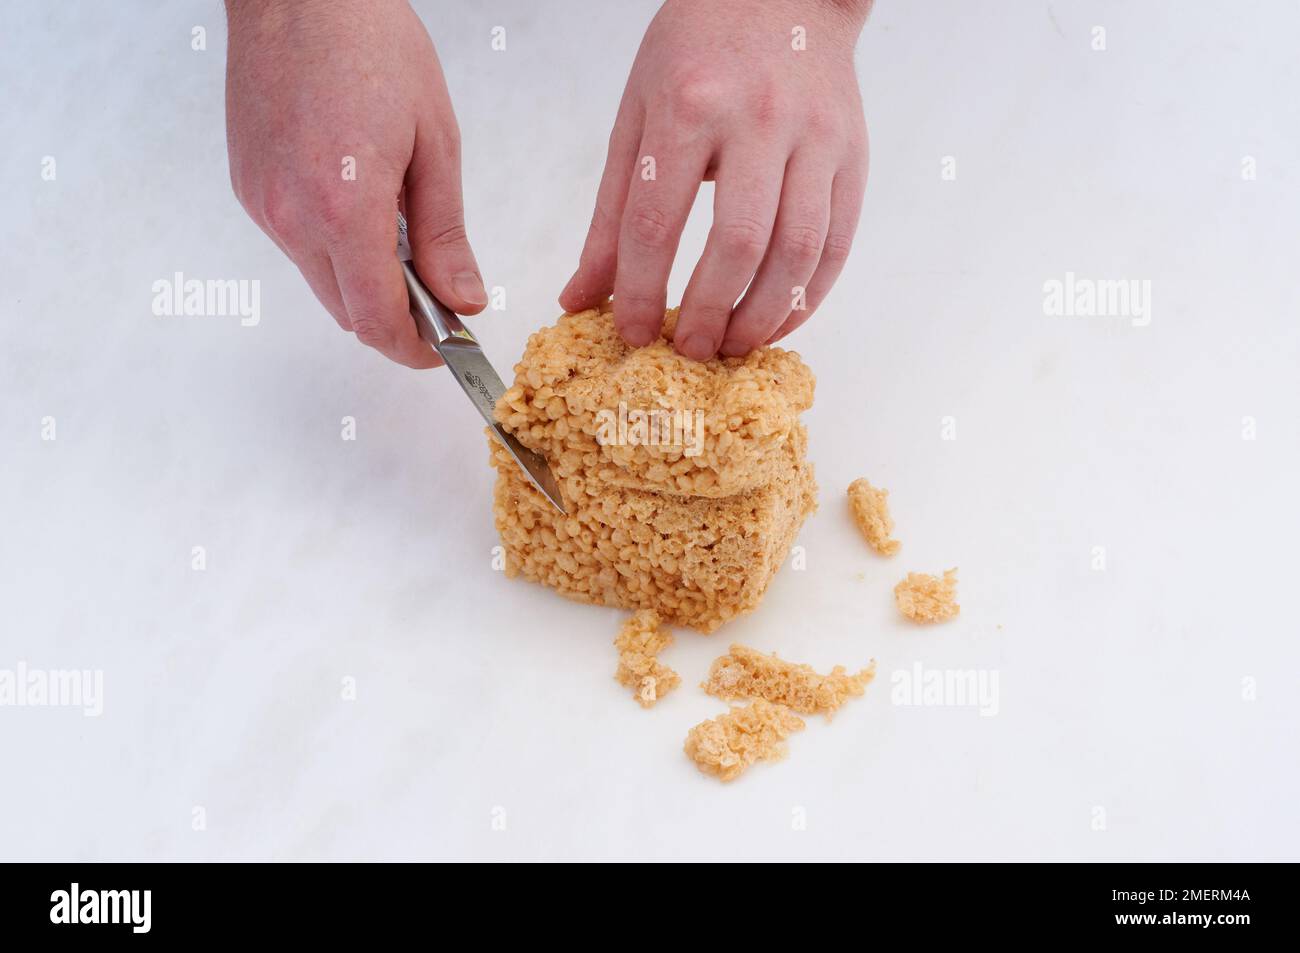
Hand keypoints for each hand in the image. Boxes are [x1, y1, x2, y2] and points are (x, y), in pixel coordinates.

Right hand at [225, 0, 485, 367]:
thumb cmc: (370, 44)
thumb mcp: (435, 142)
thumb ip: (446, 234)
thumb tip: (463, 298)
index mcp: (344, 209)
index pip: (378, 320)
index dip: (415, 350)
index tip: (446, 351)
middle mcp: (292, 217)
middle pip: (348, 312)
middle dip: (397, 321)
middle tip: (441, 302)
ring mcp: (263, 205)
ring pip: (321, 283)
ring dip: (365, 284)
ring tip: (404, 239)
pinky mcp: (249, 189)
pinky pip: (297, 246)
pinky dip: (334, 250)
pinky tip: (362, 208)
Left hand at [560, 0, 870, 358]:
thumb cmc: (699, 51)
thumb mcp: (638, 114)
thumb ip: (611, 214)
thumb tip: (581, 298)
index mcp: (689, 106)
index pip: (656, 222)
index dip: (640, 291)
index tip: (633, 333)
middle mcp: (759, 121)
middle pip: (737, 244)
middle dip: (708, 313)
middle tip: (687, 349)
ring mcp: (816, 139)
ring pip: (798, 252)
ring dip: (763, 316)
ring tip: (731, 344)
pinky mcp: (853, 156)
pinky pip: (837, 245)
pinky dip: (807, 296)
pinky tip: (777, 319)